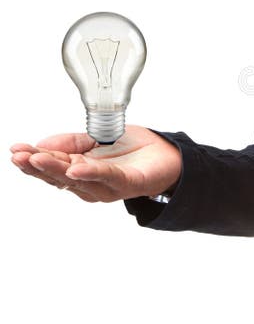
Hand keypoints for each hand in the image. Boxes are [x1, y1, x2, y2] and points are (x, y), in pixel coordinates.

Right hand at [9, 125, 181, 202]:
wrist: (167, 154)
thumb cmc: (133, 149)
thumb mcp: (95, 137)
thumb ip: (70, 143)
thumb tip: (42, 144)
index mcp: (79, 169)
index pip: (51, 166)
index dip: (32, 158)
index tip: (16, 149)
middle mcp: (90, 181)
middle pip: (59, 176)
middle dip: (38, 165)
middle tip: (21, 156)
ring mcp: (107, 186)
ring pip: (78, 179)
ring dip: (57, 169)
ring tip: (39, 158)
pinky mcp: (128, 183)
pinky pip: (108, 177)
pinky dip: (91, 173)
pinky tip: (76, 169)